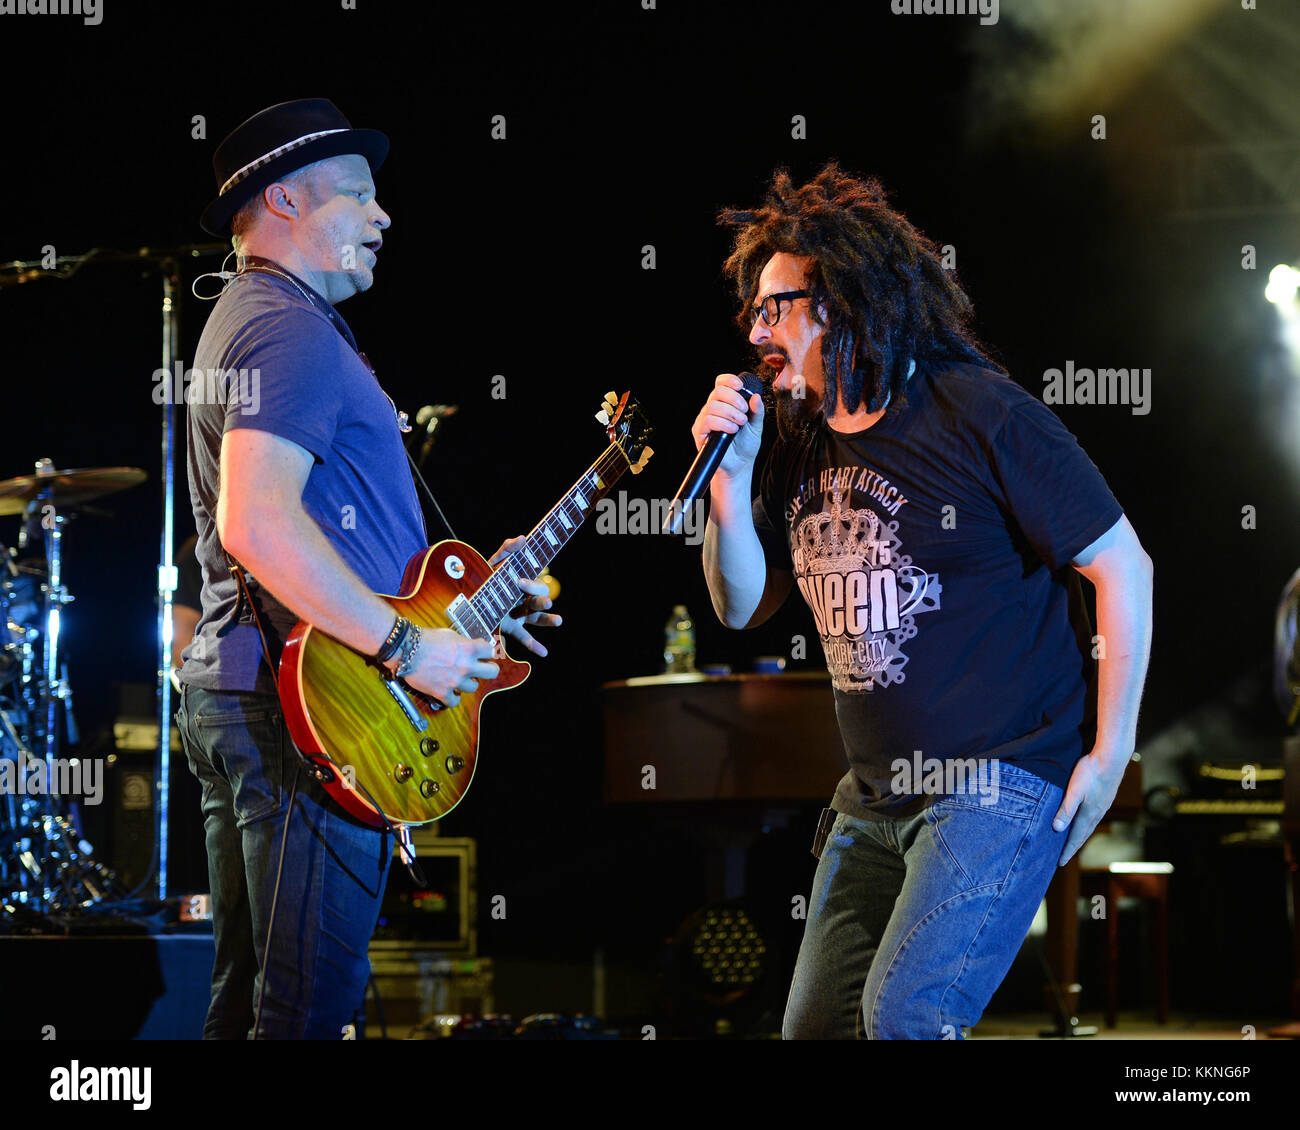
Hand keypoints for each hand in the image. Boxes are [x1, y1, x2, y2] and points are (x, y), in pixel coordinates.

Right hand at [394, 627, 496, 708]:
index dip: (486, 652)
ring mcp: (455, 680)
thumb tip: (471, 647)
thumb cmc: (425, 639)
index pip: (491, 651)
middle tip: (483, 668)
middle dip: (488, 669)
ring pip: (474, 687)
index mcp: (469, 648)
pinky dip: (454, 698)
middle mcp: (466, 666)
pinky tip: (452, 693)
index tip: (483, 653)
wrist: (406, 649)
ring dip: (468, 682)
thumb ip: (464, 643)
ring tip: (461, 678)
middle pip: (492, 672)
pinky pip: (455, 701)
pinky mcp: (442, 692)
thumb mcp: (450, 634)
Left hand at [489, 536, 561, 657]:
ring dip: (549, 619)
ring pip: (538, 617)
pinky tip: (544, 653)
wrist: (465, 596)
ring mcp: (519, 614)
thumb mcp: (494, 562)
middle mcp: (524, 599)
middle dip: (541, 599)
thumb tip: (523, 537)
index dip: (531, 583)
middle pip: (540, 599)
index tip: (519, 582)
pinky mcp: (511, 627)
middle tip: (542, 600)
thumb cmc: (484, 578)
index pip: (535, 584)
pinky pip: (525, 637)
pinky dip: (535, 645)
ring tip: (558, 620)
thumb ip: (507, 549)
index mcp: (523, 584)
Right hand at [691, 373, 764, 479]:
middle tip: (744, 412)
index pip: (721, 383)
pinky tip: (732, 430)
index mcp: (725, 403)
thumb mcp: (756, 426)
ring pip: (713, 406)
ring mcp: (704, 420)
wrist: (739, 466)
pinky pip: (708, 420)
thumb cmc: (745, 446)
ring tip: (740, 424)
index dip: (729, 380)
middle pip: (717, 391)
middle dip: (734, 399)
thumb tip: (756, 396)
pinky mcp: (699, 432)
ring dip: (730, 413)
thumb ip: (757, 411)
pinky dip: (723, 423)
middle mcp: (712, 409)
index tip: (741, 386)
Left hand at [1052, 748, 1130, 865]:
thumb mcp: (1074, 790)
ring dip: (1080, 836)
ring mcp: (1103, 806)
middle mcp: (1097, 813)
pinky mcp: (1105, 798)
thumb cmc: (1090, 772)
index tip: (1059, 863)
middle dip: (1072, 847)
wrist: (1112, 758)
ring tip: (1072, 842)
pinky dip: (1086, 825)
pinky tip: (1084, 821)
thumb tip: (1057, 829)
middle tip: (1063, 857)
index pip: (1075, 838)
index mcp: (1088, 814)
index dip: (1067, 851)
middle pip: (1083, 835)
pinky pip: (1094, 818)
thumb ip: (1066, 809)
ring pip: (1089, 826)